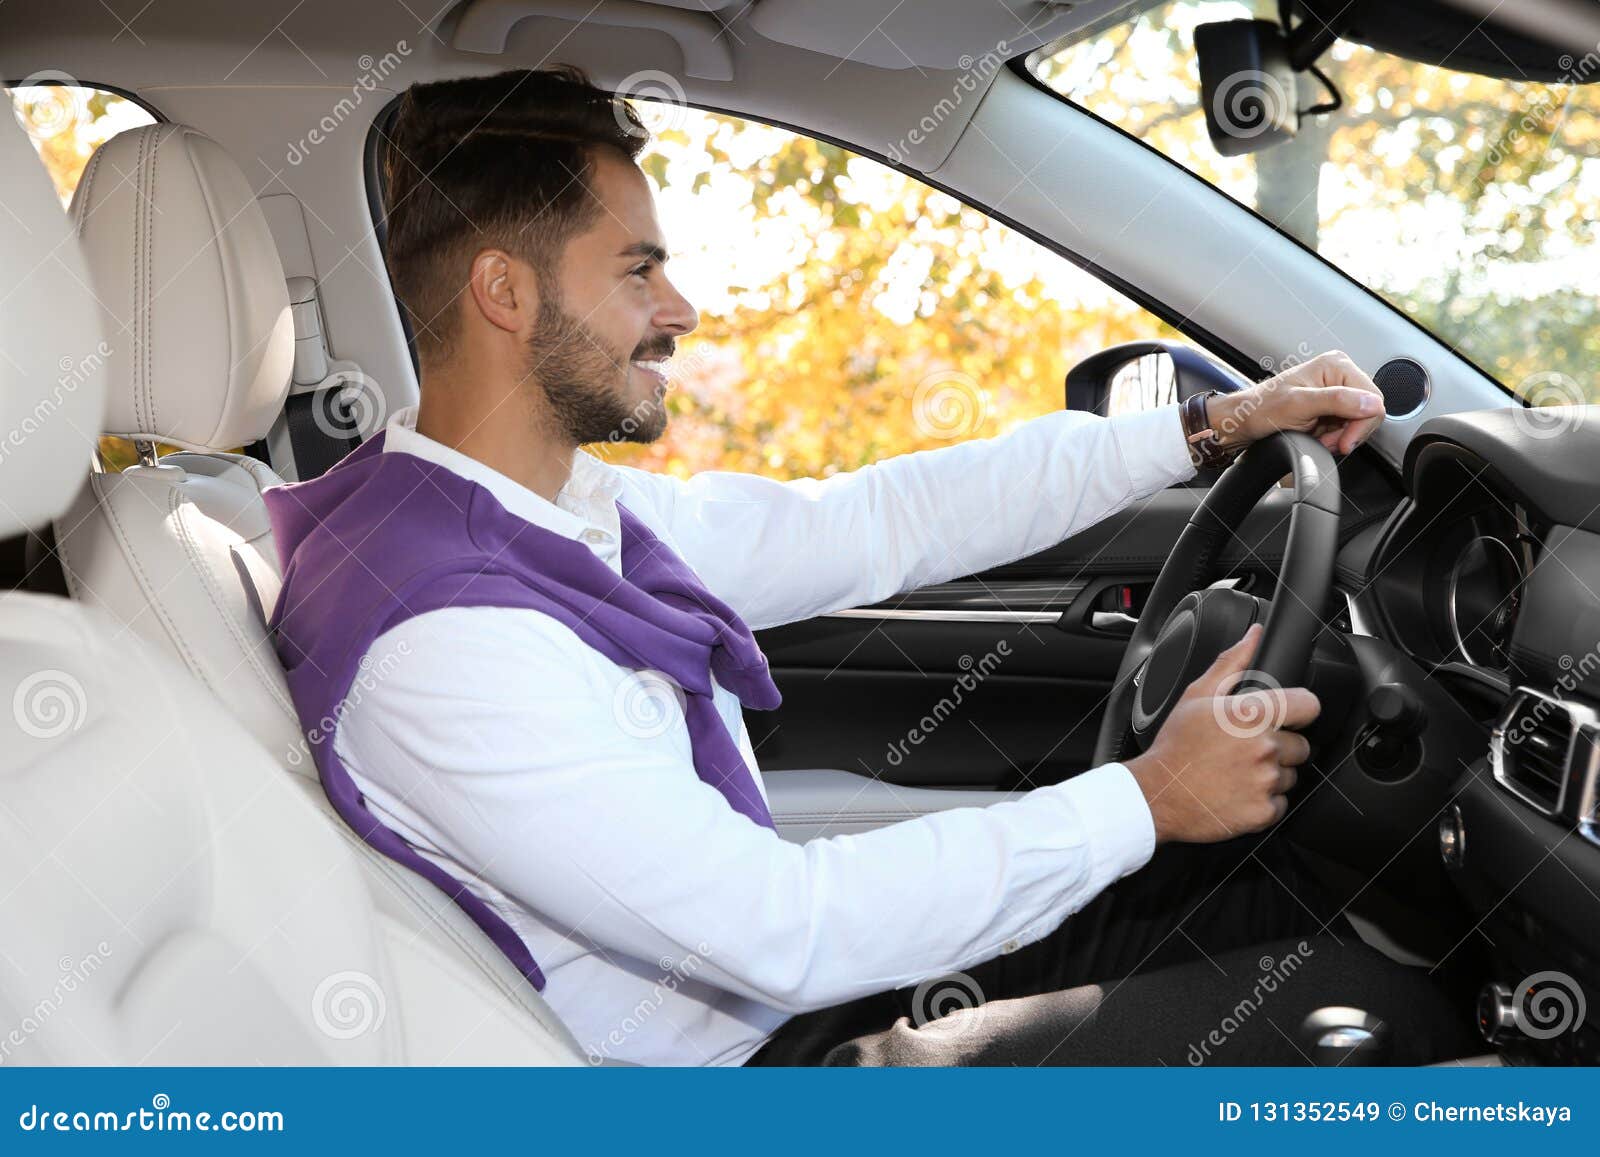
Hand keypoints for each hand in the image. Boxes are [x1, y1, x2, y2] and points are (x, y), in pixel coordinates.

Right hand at [1124, 624, 1319, 843]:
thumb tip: (1254, 636)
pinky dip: (1263, 801)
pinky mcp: (1263, 812)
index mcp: (1251, 715)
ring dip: (1271, 774)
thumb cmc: (1176, 745)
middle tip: (1247, 749)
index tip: (1286, 717)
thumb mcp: (1198, 695)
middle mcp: (1264, 747)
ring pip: (1290, 775)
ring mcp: (1265, 782)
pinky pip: (1279, 803)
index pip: (1309, 705)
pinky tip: (1238, 792)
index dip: (1299, 710)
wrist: (1158, 794)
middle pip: (1301, 745)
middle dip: (1280, 746)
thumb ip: (1232, 662)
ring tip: (1239, 771)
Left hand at [1207, 350, 1384, 456]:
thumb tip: (1371, 403)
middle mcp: (1340, 374)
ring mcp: (1337, 390)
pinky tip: (1317, 435)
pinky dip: (1335, 437)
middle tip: (1325, 440)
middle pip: (1370, 411)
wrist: (1244, 421)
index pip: (1374, 399)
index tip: (1342, 441)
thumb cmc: (1262, 409)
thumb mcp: (1298, 405)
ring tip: (1317, 437)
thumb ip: (1336, 401)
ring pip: (1360, 422)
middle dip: (1350, 431)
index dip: (1361, 425)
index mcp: (1337, 365)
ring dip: (1341, 436)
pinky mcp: (1332, 406)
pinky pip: (1347, 427)